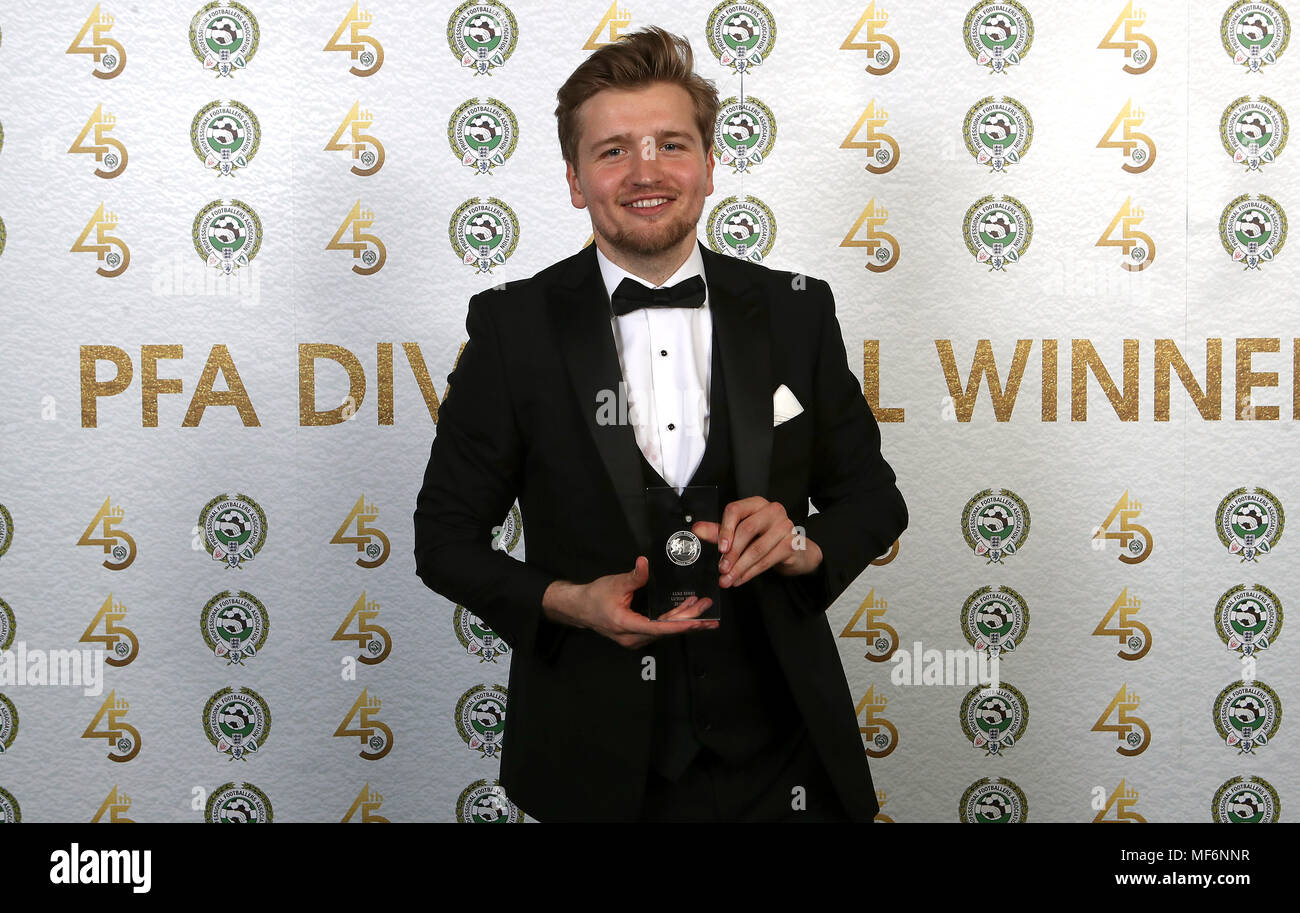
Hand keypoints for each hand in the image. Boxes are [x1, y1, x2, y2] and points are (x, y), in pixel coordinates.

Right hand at [542, 556, 716, 648]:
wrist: (580, 609)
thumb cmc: (595, 597)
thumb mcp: (615, 584)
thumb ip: (634, 576)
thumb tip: (645, 563)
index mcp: (626, 625)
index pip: (658, 628)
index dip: (679, 625)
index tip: (697, 622)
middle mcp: (633, 637)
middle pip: (666, 631)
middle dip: (689, 621)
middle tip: (709, 613)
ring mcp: (636, 639)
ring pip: (665, 631)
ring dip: (684, 621)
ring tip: (704, 612)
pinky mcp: (638, 635)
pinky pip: (660, 630)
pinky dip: (674, 621)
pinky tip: (687, 613)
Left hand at [693, 497, 822, 587]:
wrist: (794, 551)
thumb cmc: (765, 538)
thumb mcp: (740, 532)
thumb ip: (719, 531)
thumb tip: (697, 529)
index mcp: (756, 504)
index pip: (736, 510)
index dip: (725, 529)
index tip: (719, 548)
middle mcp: (772, 511)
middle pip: (747, 529)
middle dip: (732, 553)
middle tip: (721, 569)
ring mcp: (785, 526)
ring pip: (757, 548)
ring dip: (739, 567)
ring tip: (727, 579)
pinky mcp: (791, 543)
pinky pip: (767, 560)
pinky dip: (751, 572)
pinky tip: (741, 579)